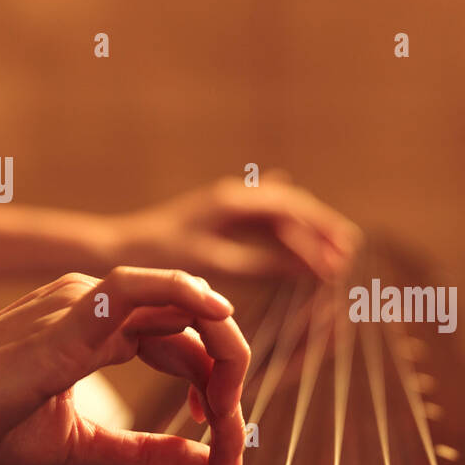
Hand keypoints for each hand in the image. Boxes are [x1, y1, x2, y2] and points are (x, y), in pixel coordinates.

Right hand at [0, 267, 248, 464]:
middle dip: (229, 385)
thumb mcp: (78, 448)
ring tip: (226, 416)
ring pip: (181, 304)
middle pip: (195, 328)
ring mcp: (76, 306)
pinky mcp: (61, 323)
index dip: (216, 399)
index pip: (183, 348)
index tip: (224, 455)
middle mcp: (92, 306)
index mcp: (95, 330)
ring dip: (223, 355)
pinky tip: (221, 314)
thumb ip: (146, 455)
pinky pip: (134, 288)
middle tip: (232, 444)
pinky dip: (184, 292)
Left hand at [112, 173, 362, 279]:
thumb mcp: (212, 262)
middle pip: (291, 207)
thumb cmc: (157, 257)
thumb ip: (260, 263)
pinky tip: (296, 238)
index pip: (291, 212)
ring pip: (278, 214)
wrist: (113, 249)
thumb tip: (306, 267)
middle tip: (351, 248)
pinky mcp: (217, 220)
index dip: (319, 234)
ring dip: (306, 231)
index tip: (341, 257)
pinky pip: (263, 221)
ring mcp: (225, 206)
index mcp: (233, 203)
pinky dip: (286, 231)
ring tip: (334, 249)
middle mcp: (232, 198)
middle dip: (321, 228)